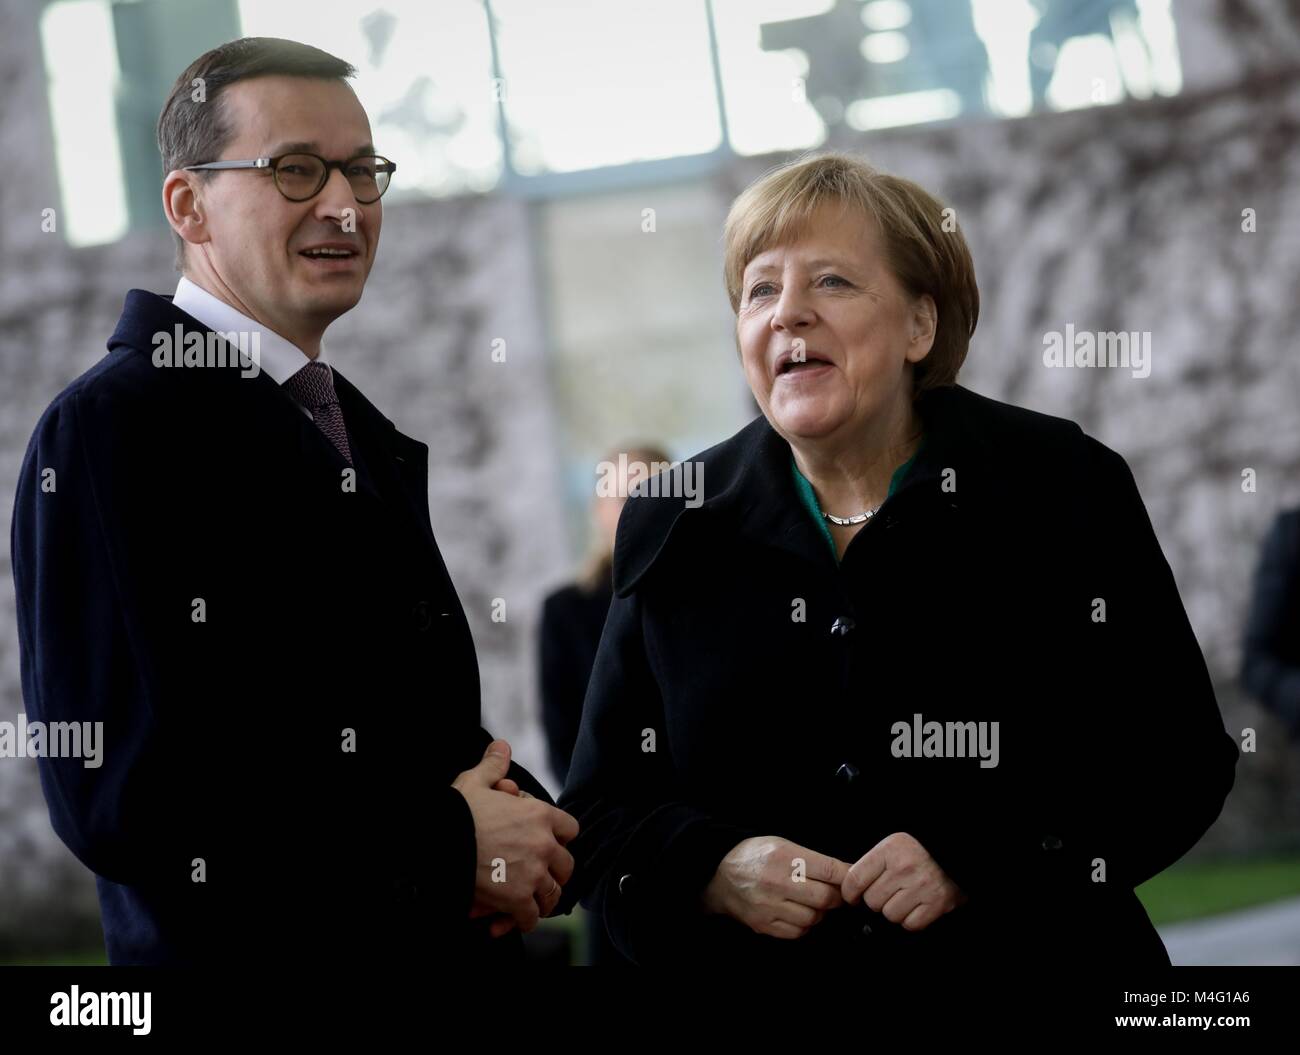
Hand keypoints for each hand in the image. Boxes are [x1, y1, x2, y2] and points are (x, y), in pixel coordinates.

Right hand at [452, 740, 578, 937]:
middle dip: (554, 872)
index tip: (547, 843)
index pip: (570, 829)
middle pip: (566, 866)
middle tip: (540, 876)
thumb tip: (502, 747)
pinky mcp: (516, 899)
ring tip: (529, 901)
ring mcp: (532, 874)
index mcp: (539, 816)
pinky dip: (522, 920)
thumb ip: (493, 766)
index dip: (559, 837)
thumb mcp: (475, 782)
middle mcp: (543, 846)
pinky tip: (509, 920)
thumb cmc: (456, 811)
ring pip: (552, 894)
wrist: (437, 841)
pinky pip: (530, 917)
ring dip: (541, 898)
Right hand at [700, 836, 849, 938]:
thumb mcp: (782, 845)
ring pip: (813, 918)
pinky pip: (798, 932)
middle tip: (835, 894)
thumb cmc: (755, 856)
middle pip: (825, 898)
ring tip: (811, 902)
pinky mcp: (764, 924)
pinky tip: (798, 913)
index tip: (854, 882)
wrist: (719, 875)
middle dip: (836, 898)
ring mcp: (769, 906)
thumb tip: (846, 873)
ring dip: (819, 912)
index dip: (847, 878)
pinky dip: (804, 925)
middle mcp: (776, 882)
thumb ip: (812, 859)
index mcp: (784, 856)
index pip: (829, 870)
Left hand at [841, 831, 966, 931]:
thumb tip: (848, 889)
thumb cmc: (919, 852)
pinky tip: (916, 905)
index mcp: (890, 849)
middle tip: (889, 892)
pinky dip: (911, 919)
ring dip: (894, 910)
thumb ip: (872, 865)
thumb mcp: (893, 847)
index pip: (855, 879)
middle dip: (877, 900)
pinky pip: (910, 924)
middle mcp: (905, 867)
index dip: (849, 893)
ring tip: (905, 897)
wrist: (954, 855)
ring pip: (890, 915)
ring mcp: (922, 886)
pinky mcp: (937, 903)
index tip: (852, 897)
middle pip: (872, 901)